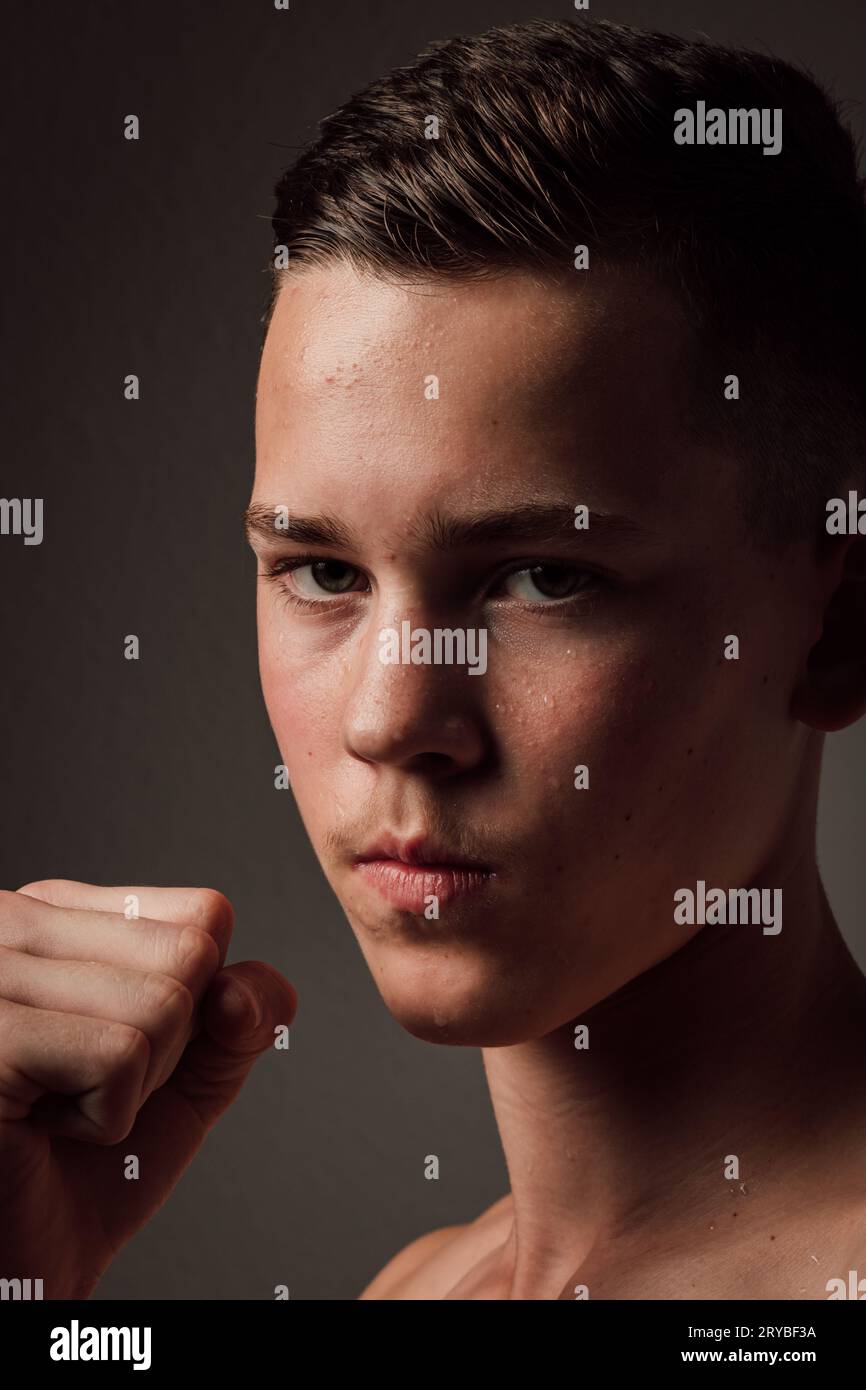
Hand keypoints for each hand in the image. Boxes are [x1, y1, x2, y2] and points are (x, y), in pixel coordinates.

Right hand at [0, 880, 296, 1297]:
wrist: (10, 1268)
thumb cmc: (77, 1169)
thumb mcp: (188, 1077)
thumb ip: (243, 1015)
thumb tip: (241, 992)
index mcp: (57, 912)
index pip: (205, 915)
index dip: (198, 1003)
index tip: (119, 1052)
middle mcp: (14, 921)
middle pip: (192, 953)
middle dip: (168, 1049)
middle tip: (83, 1089)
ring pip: (165, 1004)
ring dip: (133, 1089)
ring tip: (57, 1107)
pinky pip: (121, 1055)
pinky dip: (104, 1120)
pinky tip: (37, 1128)